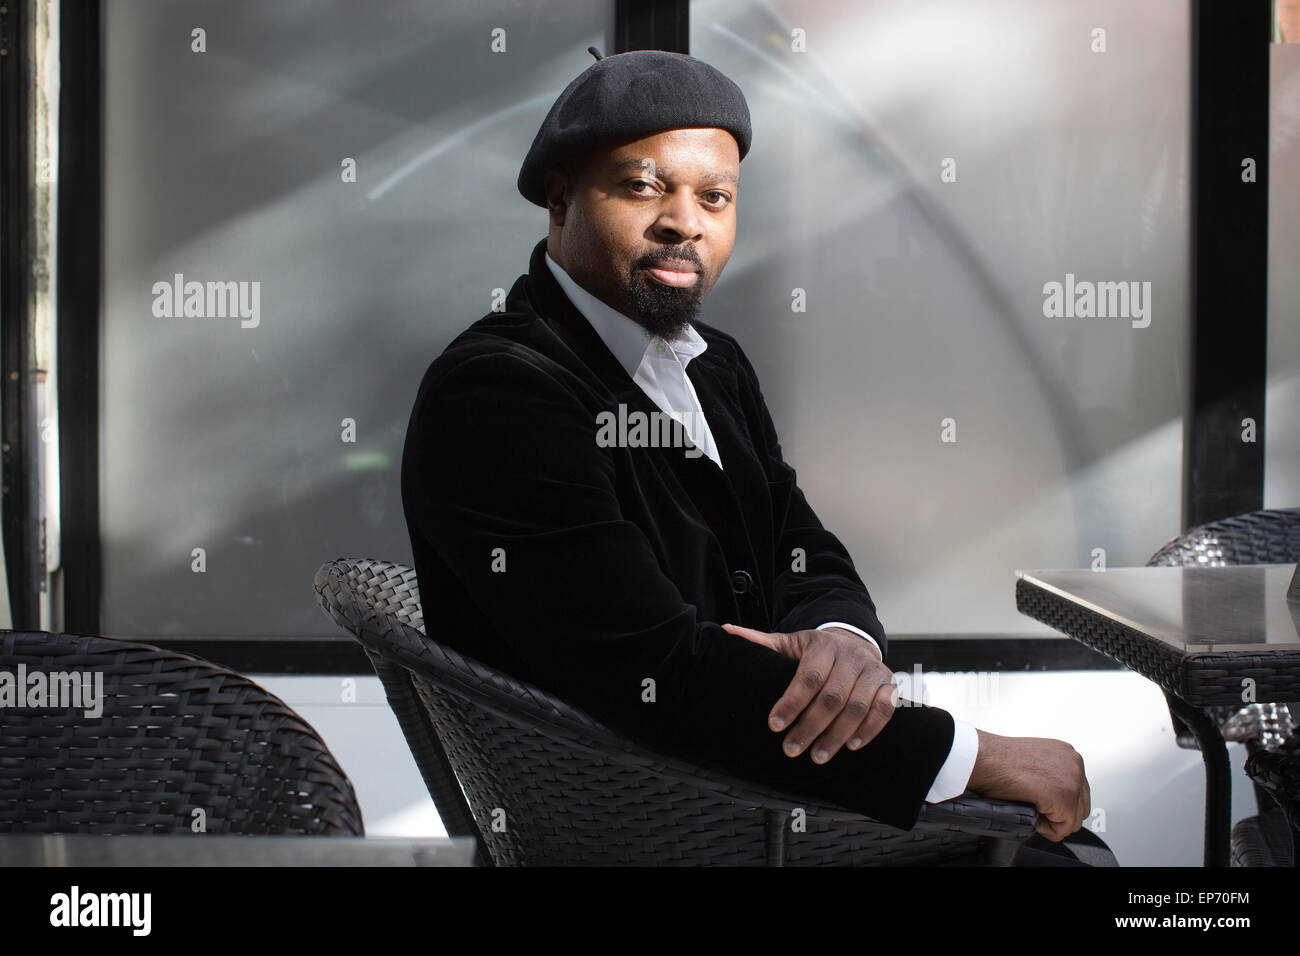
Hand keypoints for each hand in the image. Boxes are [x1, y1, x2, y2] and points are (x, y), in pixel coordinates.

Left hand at [722, 623, 895, 763]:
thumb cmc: (816, 649)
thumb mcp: (789, 642)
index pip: (807, 677)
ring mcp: (873, 670)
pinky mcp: (889, 684)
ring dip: (837, 735)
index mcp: (823, 645)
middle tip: (792, 750)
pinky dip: (870, 730)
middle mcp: (850, 656)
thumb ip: (760, 642)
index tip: (774, 725)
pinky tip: (851, 746)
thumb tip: (725, 631)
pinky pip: (884, 710)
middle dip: (810, 726)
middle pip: (831, 697)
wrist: (854, 641)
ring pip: (857, 707)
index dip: (791, 703)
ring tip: (818, 756)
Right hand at [967, 730, 1091, 841]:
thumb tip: (1051, 794)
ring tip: (1029, 804)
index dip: (1054, 802)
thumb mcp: (1032, 760)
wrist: (982, 757)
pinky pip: (1062, 829)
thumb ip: (1050, 773)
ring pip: (1073, 820)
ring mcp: (1073, 780)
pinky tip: (1029, 808)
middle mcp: (1075, 763)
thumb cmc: (996, 759)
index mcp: (1067, 753)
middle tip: (1031, 803)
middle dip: (1056, 813)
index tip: (1036, 796)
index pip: (1077, 792)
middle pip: (1080, 807)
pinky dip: (1044, 827)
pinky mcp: (1065, 796)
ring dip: (1050, 819)